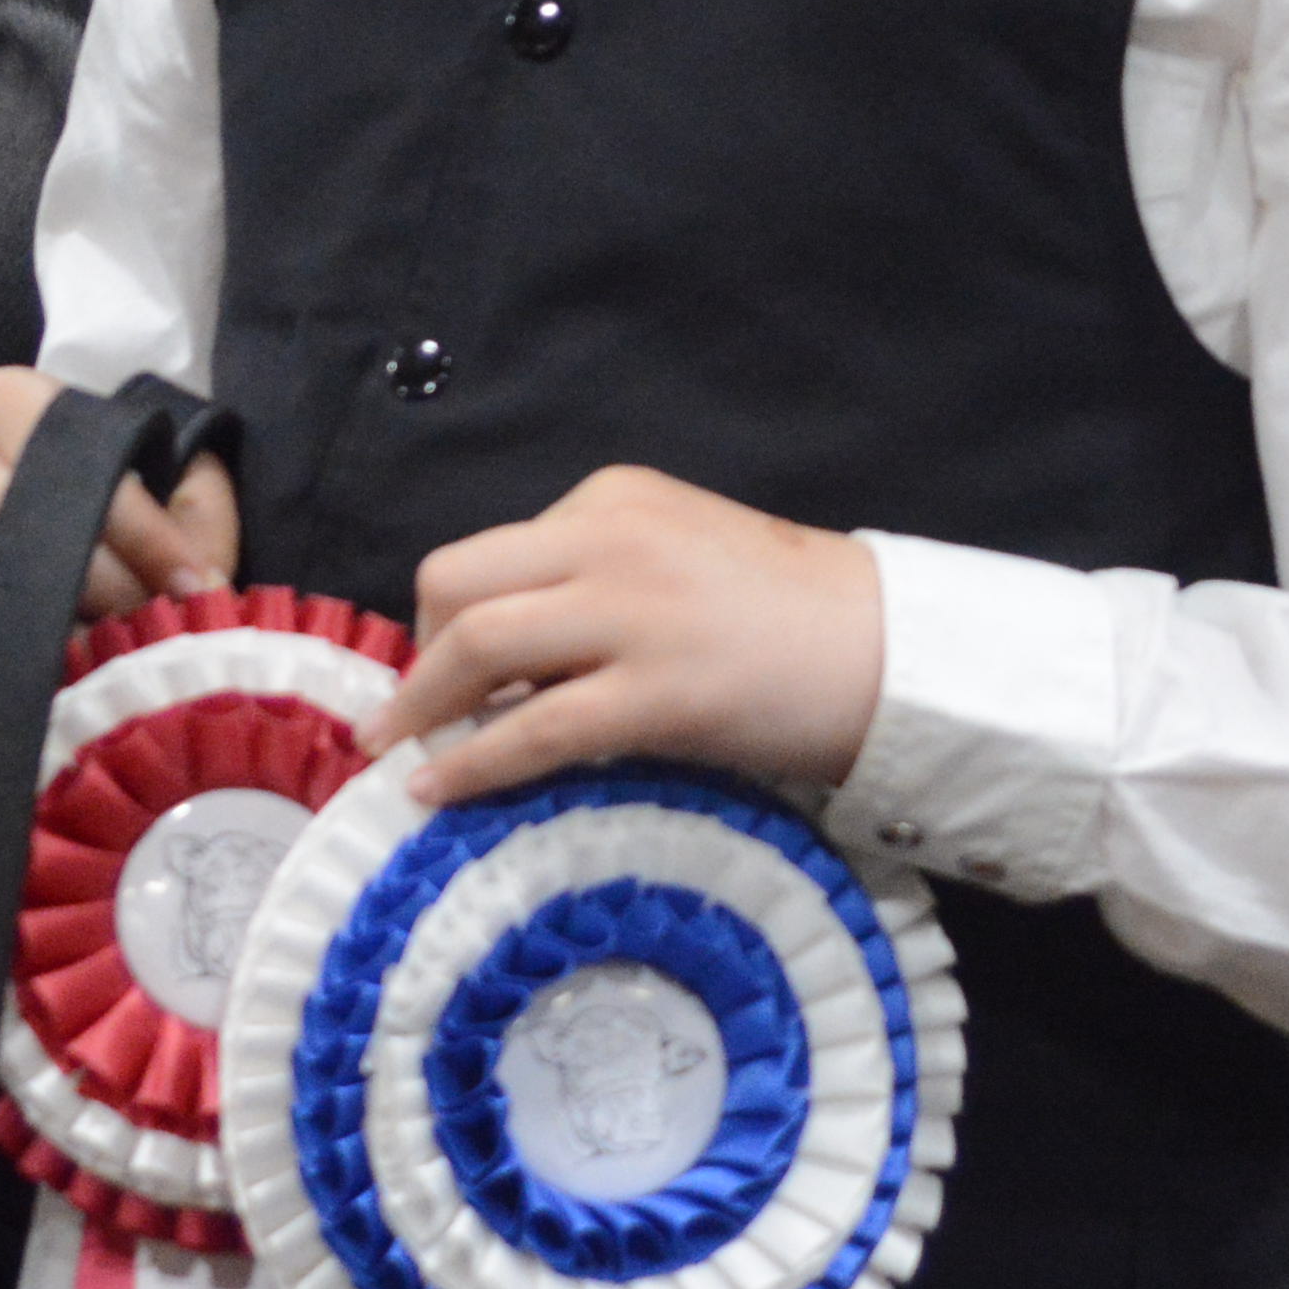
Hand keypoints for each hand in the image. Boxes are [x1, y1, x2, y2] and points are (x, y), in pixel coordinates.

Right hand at [0, 367, 240, 689]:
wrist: (29, 512)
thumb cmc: (107, 489)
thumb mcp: (166, 474)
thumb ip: (195, 510)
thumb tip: (198, 588)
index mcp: (7, 404)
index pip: (81, 473)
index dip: (146, 535)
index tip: (195, 583)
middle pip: (35, 540)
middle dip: (113, 592)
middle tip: (162, 625)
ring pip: (2, 602)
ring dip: (74, 642)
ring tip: (124, 656)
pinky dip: (27, 675)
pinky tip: (72, 679)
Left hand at [372, 468, 883, 808]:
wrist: (891, 651)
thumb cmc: (794, 617)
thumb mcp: (679, 560)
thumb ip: (598, 584)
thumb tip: (512, 662)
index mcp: (614, 499)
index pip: (493, 549)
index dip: (450, 616)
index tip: (442, 669)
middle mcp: (609, 536)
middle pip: (458, 580)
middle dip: (419, 651)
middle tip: (411, 711)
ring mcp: (632, 611)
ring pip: (479, 642)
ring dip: (422, 704)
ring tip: (397, 752)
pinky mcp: (656, 689)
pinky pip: (532, 727)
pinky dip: (471, 761)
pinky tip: (438, 790)